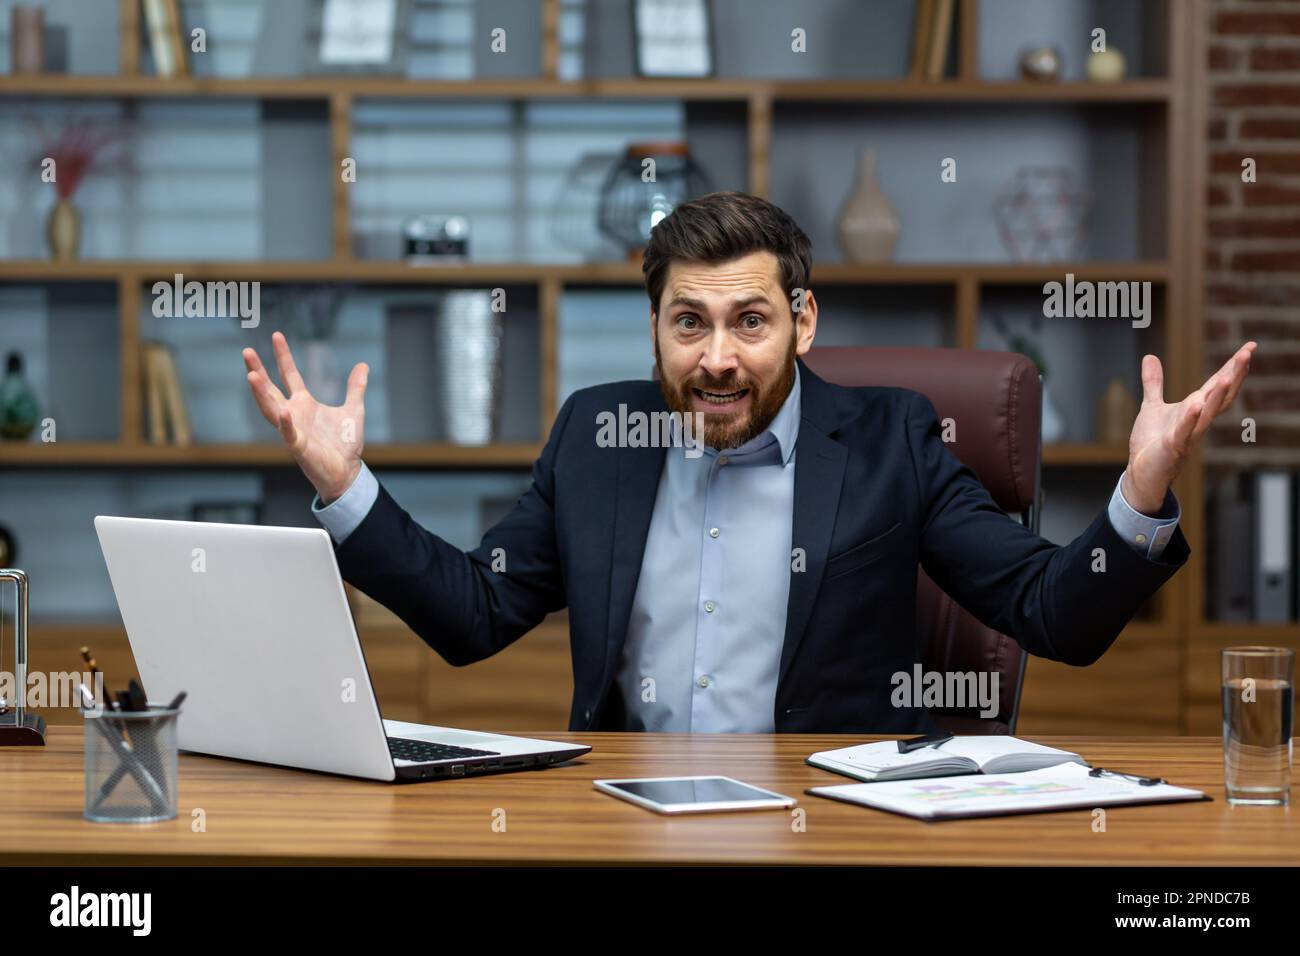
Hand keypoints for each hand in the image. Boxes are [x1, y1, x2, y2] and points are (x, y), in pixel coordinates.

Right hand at [243, 331, 368, 503]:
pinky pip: (289, 435)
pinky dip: (286, 424)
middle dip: (258, 371)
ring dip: (260, 394)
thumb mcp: (354, 409)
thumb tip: (363, 365)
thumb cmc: (345, 444)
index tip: (276, 336)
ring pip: (271, 410)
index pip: (289, 376)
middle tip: (246, 352)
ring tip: (251, 375)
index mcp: (304, 405)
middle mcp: (294, 415)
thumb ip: (356, 388)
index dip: (283, 356)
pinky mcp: (299, 447)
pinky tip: (284, 411)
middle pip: (270, 389)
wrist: (347, 471)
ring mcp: (293, 430)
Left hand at [1123, 341, 1256, 514]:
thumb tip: (1150, 356)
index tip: (1249, 347)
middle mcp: (1197, 419)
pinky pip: (1184, 431)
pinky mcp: (1173, 446)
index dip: (1233, 366)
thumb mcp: (1152, 406)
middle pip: (1221, 395)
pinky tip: (1196, 405)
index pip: (1218, 384)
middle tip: (1247, 354)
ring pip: (1208, 413)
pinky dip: (1190, 418)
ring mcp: (1188, 434)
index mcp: (1194, 408)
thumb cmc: (1151, 442)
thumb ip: (1154, 383)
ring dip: (1218, 395)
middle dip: (1234, 375)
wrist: (1142, 471)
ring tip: (1228, 376)